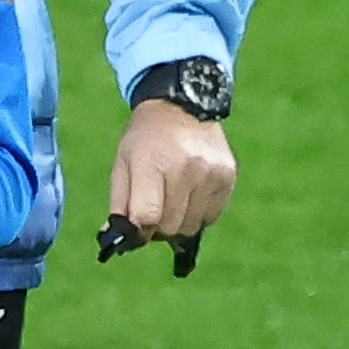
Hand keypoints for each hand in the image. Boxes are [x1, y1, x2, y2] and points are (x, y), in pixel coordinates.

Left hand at [107, 101, 233, 246]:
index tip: (134, 230)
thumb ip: (119, 203)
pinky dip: (197, 216)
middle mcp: (185, 168)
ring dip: (178, 225)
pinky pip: (211, 216)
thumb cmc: (144, 140)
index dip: (138, 231)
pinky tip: (188, 198)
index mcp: (151, 163)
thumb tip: (120, 240)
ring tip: (170, 205)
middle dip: (157, 231)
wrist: (181, 108)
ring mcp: (210, 173)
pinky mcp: (228, 176)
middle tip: (151, 218)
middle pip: (172, 226)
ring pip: (193, 226)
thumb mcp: (122, 164)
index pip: (147, 215)